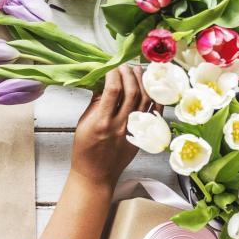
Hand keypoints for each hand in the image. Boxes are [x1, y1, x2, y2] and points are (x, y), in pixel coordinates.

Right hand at [71, 65, 153, 187]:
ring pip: (145, 100)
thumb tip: (102, 82)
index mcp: (101, 122)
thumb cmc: (85, 150)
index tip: (110, 66)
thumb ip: (94, 103)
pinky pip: (154, 113)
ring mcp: (134, 130)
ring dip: (143, 82)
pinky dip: (155, 98)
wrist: (95, 173)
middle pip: (131, 92)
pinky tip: (151, 88)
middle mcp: (120, 125)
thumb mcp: (83, 123)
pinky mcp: (142, 135)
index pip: (112, 90)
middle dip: (129, 74)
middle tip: (124, 65)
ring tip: (138, 70)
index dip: (113, 74)